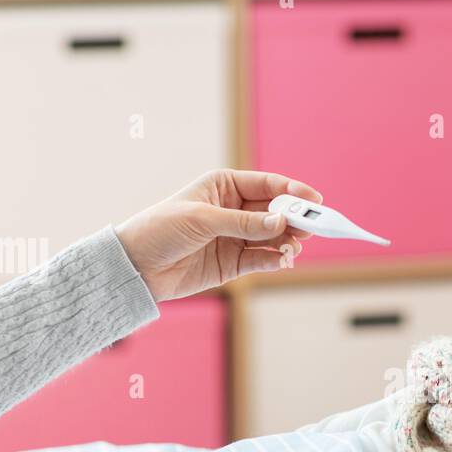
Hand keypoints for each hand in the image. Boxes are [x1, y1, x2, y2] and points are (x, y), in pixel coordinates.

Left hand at [114, 169, 322, 301]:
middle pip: (275, 211)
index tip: (315, 199)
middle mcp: (233, 210)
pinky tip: (283, 260)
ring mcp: (235, 238)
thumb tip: (281, 221)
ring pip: (272, 237)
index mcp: (224, 186)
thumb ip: (244, 223)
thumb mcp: (203, 220)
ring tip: (294, 248)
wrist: (136, 266)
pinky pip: (262, 259)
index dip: (293, 190)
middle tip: (312, 228)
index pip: (266, 185)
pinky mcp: (233, 263)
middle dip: (295, 218)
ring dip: (286, 241)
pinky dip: (275, 260)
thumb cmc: (160, 229)